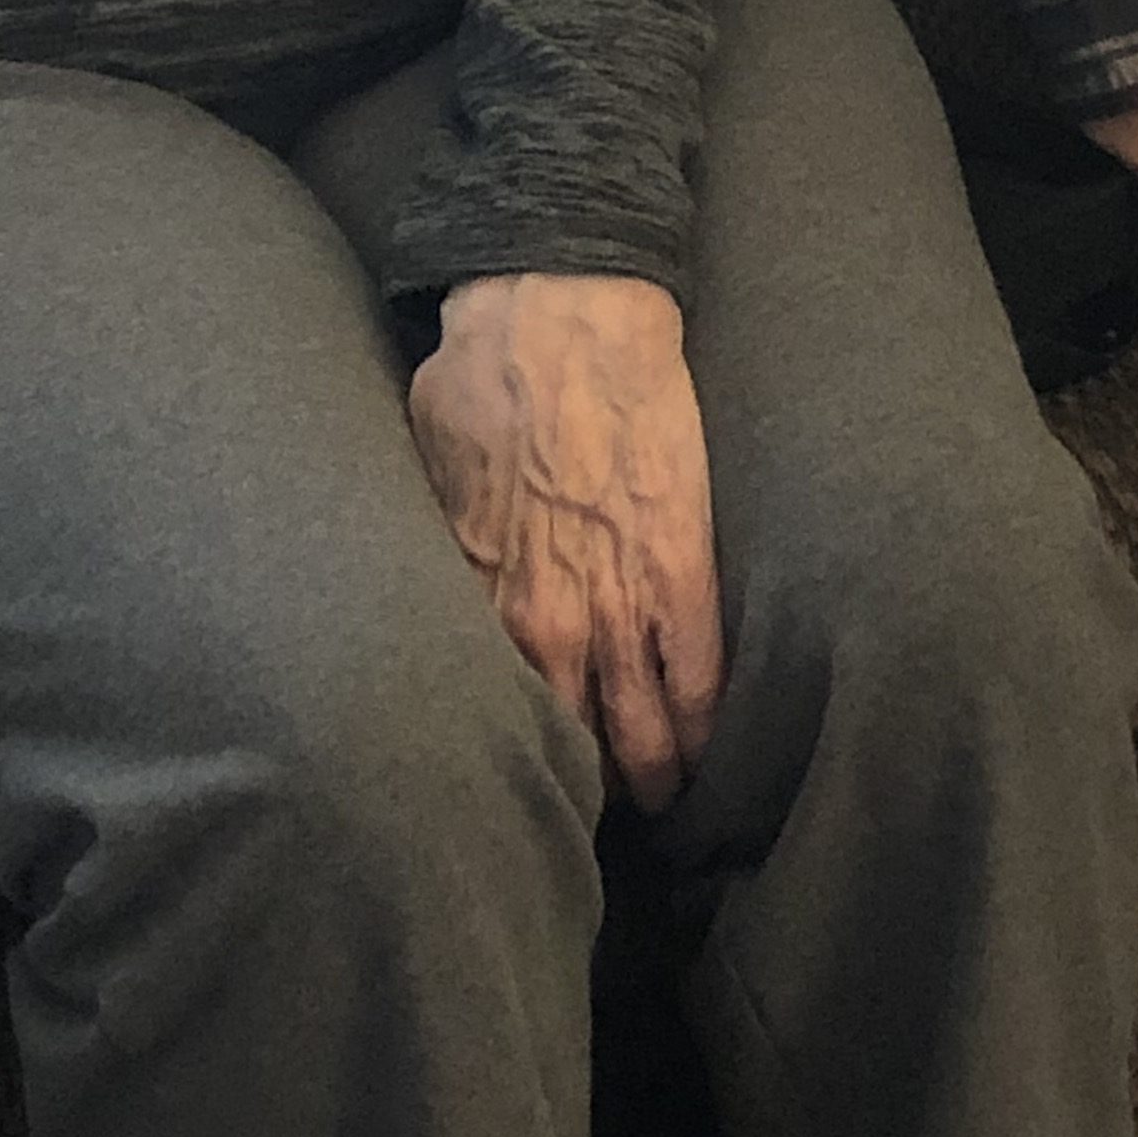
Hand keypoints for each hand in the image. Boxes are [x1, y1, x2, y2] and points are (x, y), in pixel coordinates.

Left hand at [409, 272, 724, 809]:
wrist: (560, 316)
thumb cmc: (481, 378)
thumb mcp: (426, 476)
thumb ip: (440, 548)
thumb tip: (426, 571)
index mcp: (477, 606)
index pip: (492, 722)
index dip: (510, 763)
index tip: (517, 786)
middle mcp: (544, 628)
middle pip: (570, 752)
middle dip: (585, 794)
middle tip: (596, 820)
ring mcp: (618, 608)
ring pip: (643, 740)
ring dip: (655, 782)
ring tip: (664, 805)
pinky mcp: (683, 577)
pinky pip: (702, 686)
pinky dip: (708, 734)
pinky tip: (711, 761)